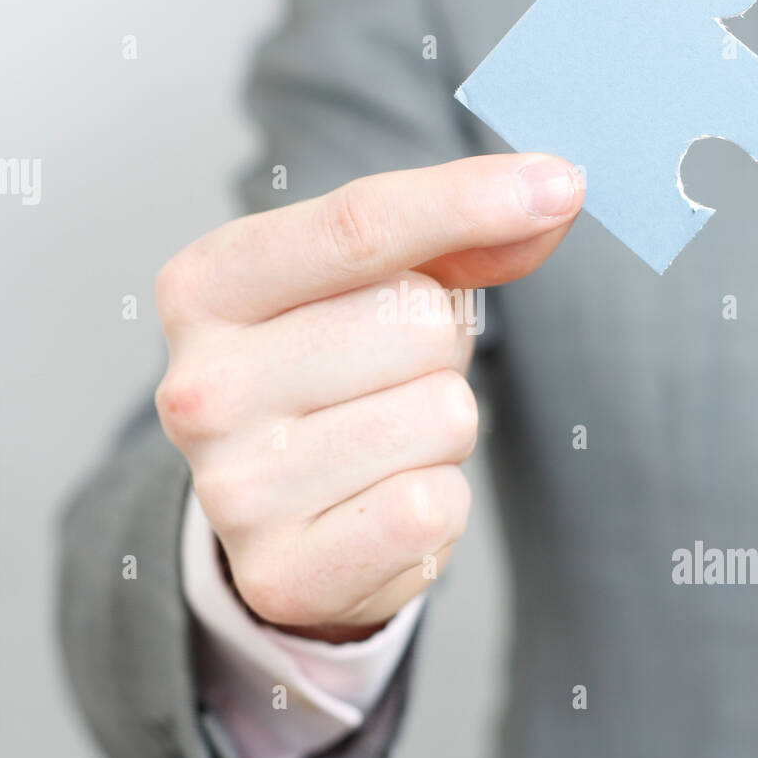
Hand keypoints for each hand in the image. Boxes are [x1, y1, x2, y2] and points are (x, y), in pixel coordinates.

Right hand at [155, 154, 581, 640]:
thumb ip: (458, 231)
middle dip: (439, 344)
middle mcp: (198, 386)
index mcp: (205, 287)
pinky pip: (432, 508)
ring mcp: (233, 488)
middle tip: (386, 375)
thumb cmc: (330, 369)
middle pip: (416, 322)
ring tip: (380, 440)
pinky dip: (437, 502)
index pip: (357, 226)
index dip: (468, 201)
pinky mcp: (282, 572)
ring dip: (441, 428)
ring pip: (441, 415)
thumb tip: (552, 194)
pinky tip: (381, 503)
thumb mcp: (372, 280)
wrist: (276, 510)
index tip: (559, 185)